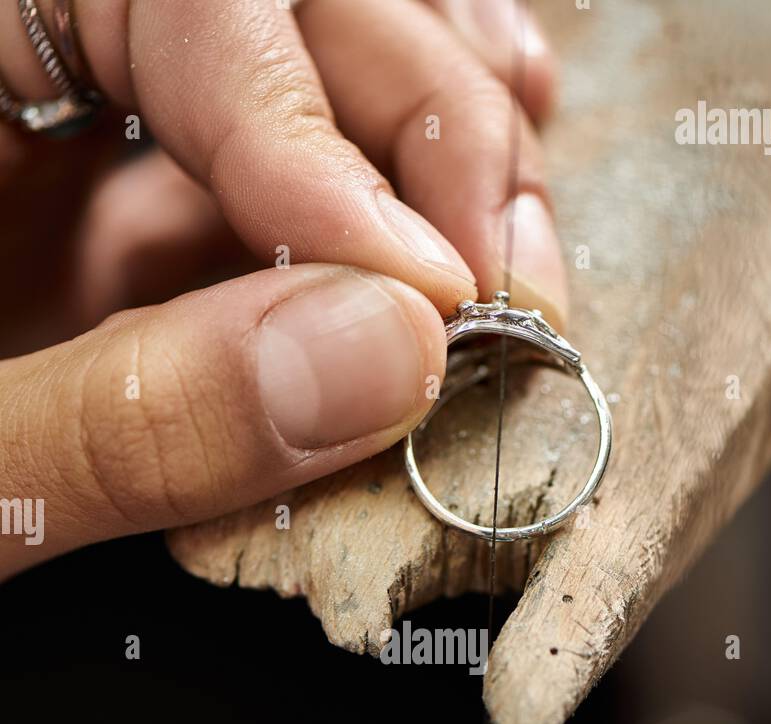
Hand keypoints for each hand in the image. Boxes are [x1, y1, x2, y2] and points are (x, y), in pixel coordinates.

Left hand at [0, 0, 564, 580]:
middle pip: (253, 3)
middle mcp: (3, 56)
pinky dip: (352, 229)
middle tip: (497, 264)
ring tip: (506, 230)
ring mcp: (39, 128)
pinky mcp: (81, 224)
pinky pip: (235, 192)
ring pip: (272, 73)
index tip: (420, 283)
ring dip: (412, 152)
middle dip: (406, 120)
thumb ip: (130, 419)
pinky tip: (437, 241)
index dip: (314, 119)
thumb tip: (377, 360)